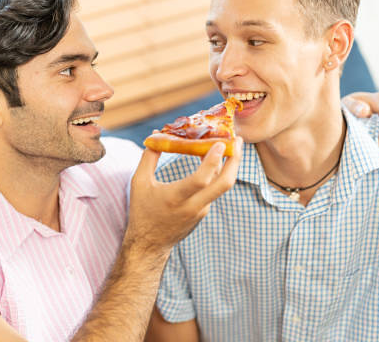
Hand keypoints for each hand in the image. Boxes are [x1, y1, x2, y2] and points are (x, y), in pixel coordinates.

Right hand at [127, 139, 242, 253]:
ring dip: (229, 164)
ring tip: (231, 144)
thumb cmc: (142, 211)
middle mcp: (193, 206)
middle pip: (224, 184)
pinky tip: (214, 159)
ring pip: (221, 185)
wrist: (150, 244)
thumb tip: (155, 135)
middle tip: (238, 140)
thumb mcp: (139, 182)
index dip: (212, 161)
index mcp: (176, 198)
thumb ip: (149, 157)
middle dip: (235, 160)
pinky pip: (214, 189)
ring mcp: (201, 210)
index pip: (201, 180)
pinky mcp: (204, 211)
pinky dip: (217, 172)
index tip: (220, 143)